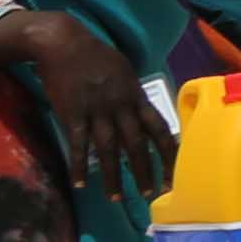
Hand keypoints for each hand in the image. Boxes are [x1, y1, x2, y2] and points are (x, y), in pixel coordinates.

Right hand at [11, 10, 164, 192]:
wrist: (63, 43)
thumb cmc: (96, 56)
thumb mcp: (125, 71)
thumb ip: (134, 95)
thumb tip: (143, 115)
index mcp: (136, 95)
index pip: (159, 128)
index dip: (169, 151)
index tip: (177, 171)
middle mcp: (121, 106)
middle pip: (137, 144)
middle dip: (145, 171)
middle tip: (151, 195)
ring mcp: (96, 111)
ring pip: (109, 149)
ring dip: (114, 176)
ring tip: (117, 198)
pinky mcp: (73, 114)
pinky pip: (78, 145)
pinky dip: (79, 165)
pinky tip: (80, 183)